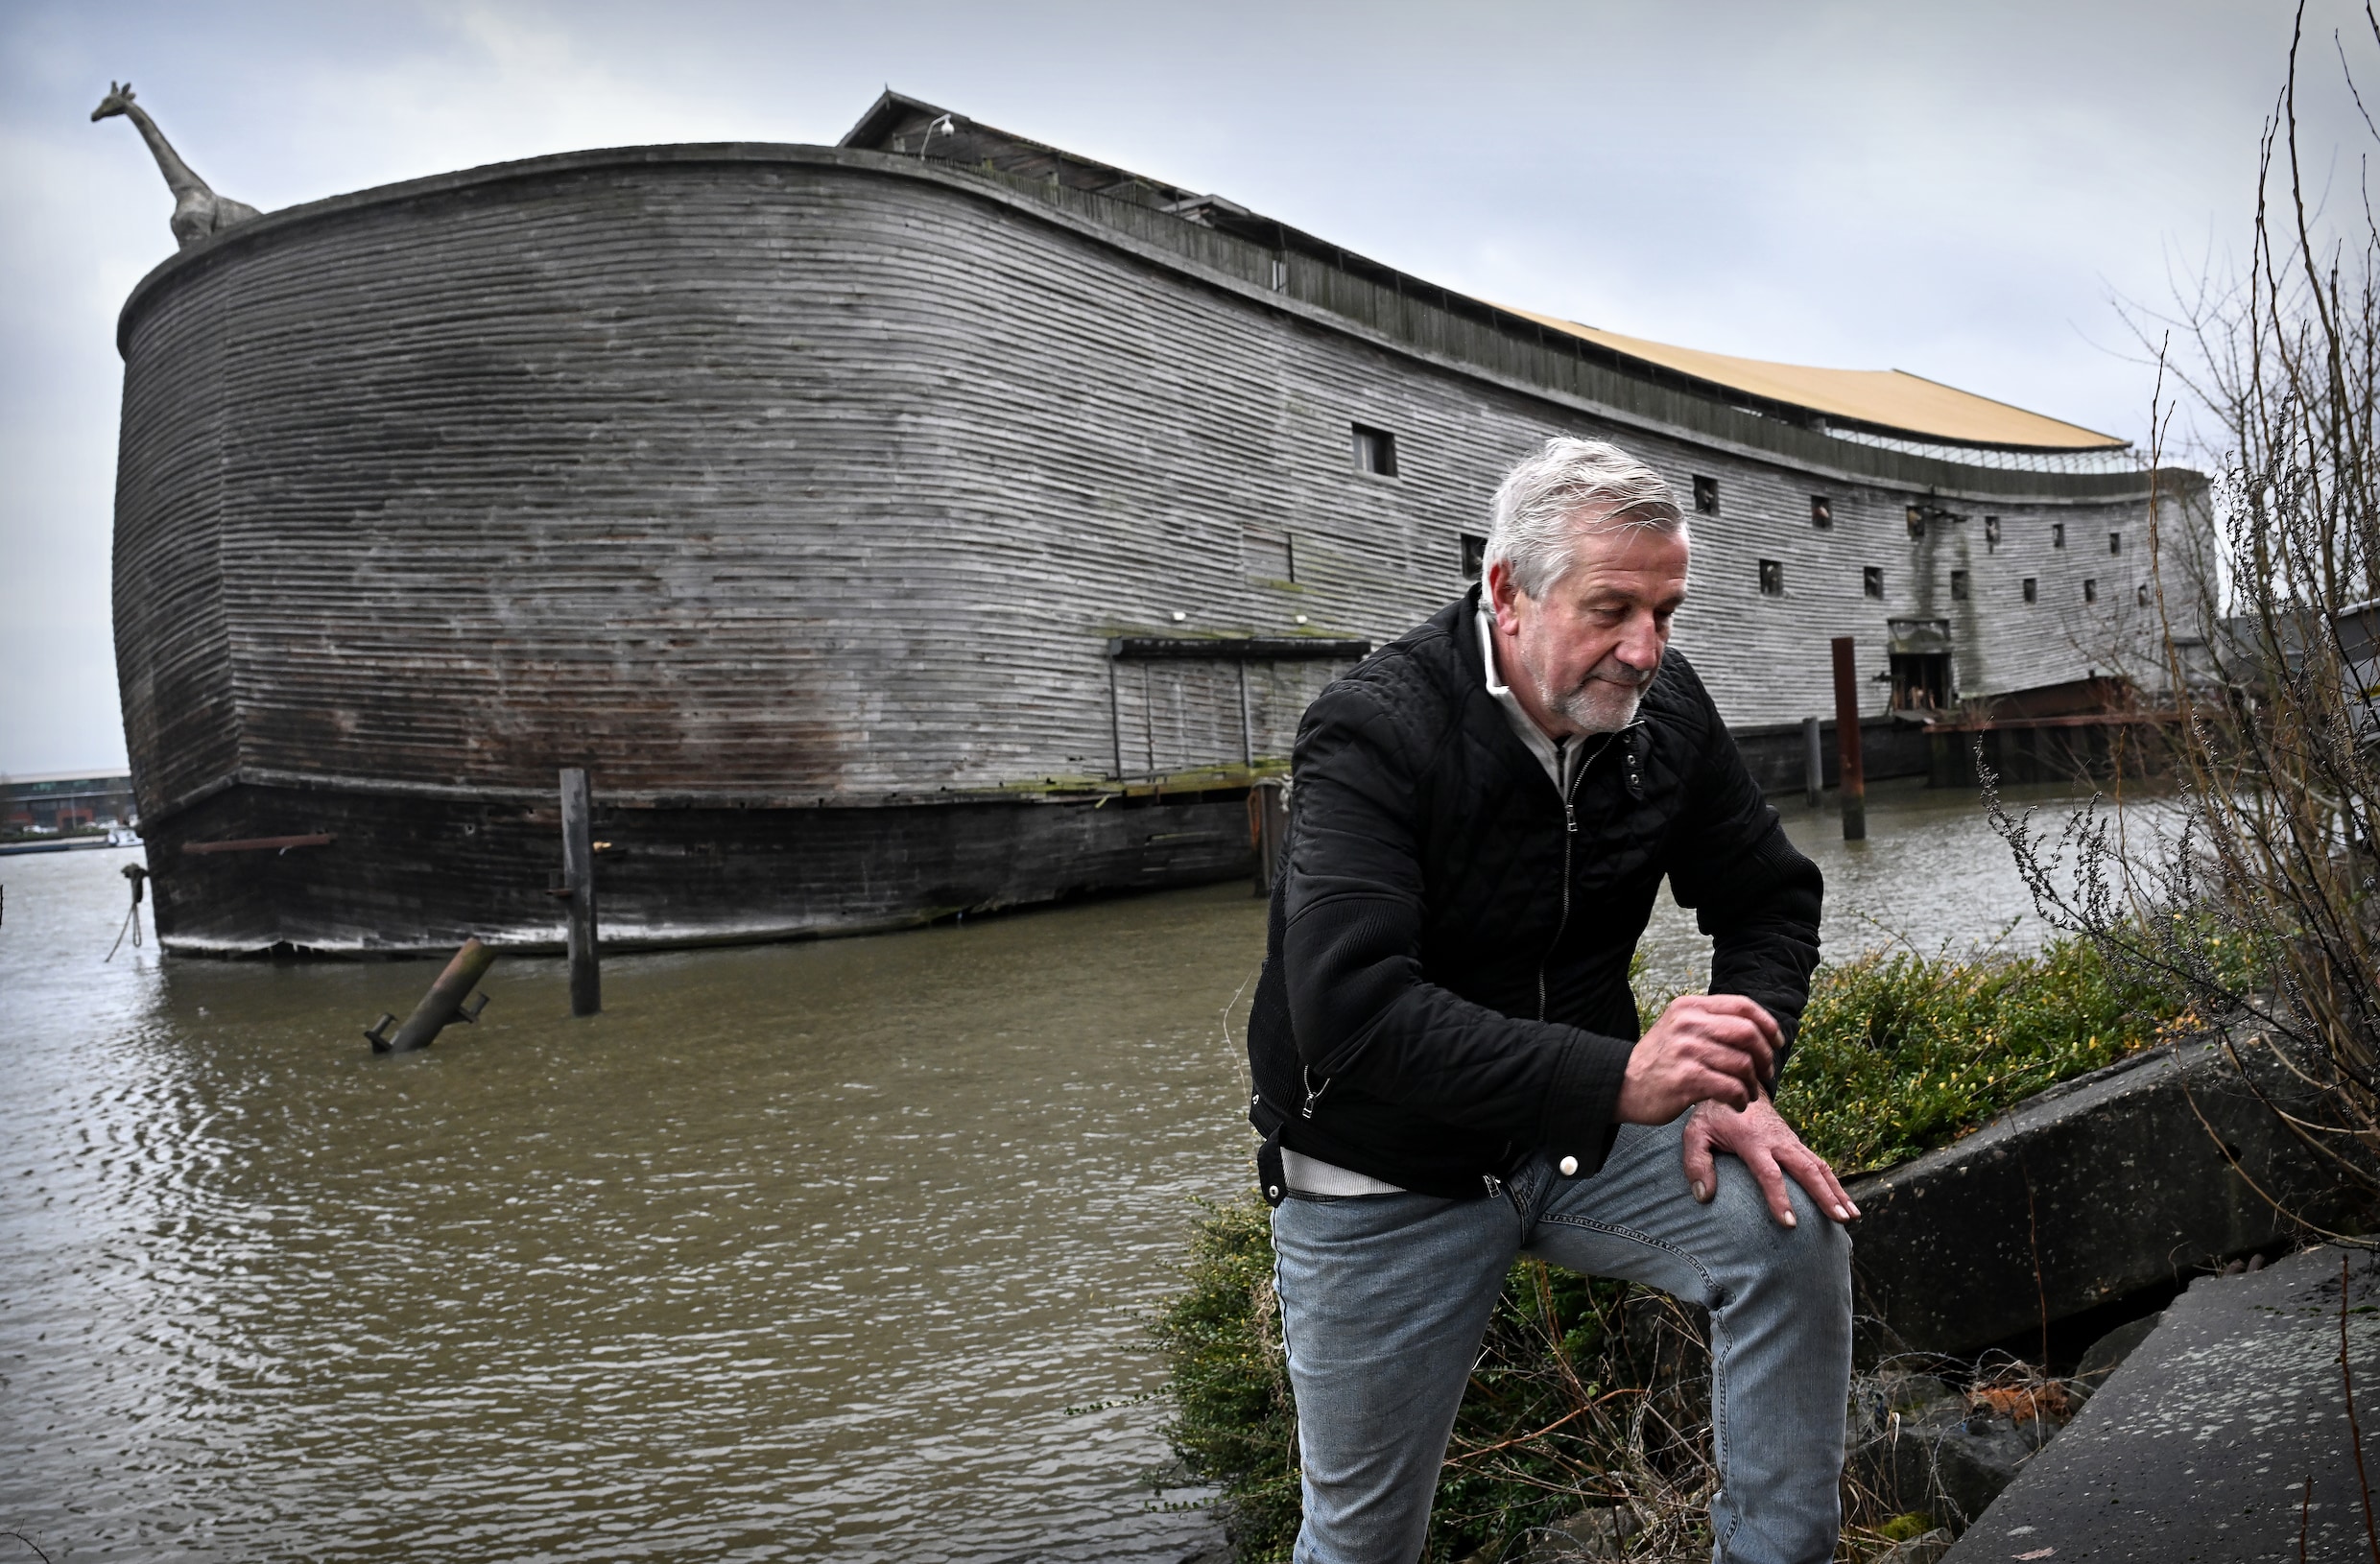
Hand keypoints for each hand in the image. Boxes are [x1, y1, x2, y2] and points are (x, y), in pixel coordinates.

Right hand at [1615, 994, 1779, 1124]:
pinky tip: (1736, 1104)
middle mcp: (1688, 1024)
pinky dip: (1740, 1098)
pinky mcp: (1687, 1079)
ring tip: (1746, 1094)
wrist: (1620, 1084)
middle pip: (1747, 1033)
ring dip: (1752, 1084)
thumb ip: (1710, 1023)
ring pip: (1743, 1063)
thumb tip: (1757, 1031)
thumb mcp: (1678, 1028)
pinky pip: (1731, 1087)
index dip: (1767, 1025)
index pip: (1743, 1006)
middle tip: (1765, 1074)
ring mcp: (1687, 1051)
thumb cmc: (1656, 1061)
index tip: (1776, 1043)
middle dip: (1765, 1056)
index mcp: (1689, 1007)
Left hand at [1683, 1097, 1859, 1227]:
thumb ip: (1696, 1162)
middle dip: (1824, 1196)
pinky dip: (1835, 1184)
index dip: (1779, 1198)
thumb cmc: (1713, 1114)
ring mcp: (1791, 1141)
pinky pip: (1820, 1163)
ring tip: (1851, 1217)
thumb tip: (1704, 1196)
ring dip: (1837, 1192)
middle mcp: (1778, 1141)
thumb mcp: (1695, 1133)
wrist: (1737, 1083)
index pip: (1769, 1173)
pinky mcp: (1797, 1143)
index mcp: (1752, 1141)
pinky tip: (1846, 1204)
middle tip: (1839, 1220)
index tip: (1790, 1223)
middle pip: (1806, 1170)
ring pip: (1820, 1167)